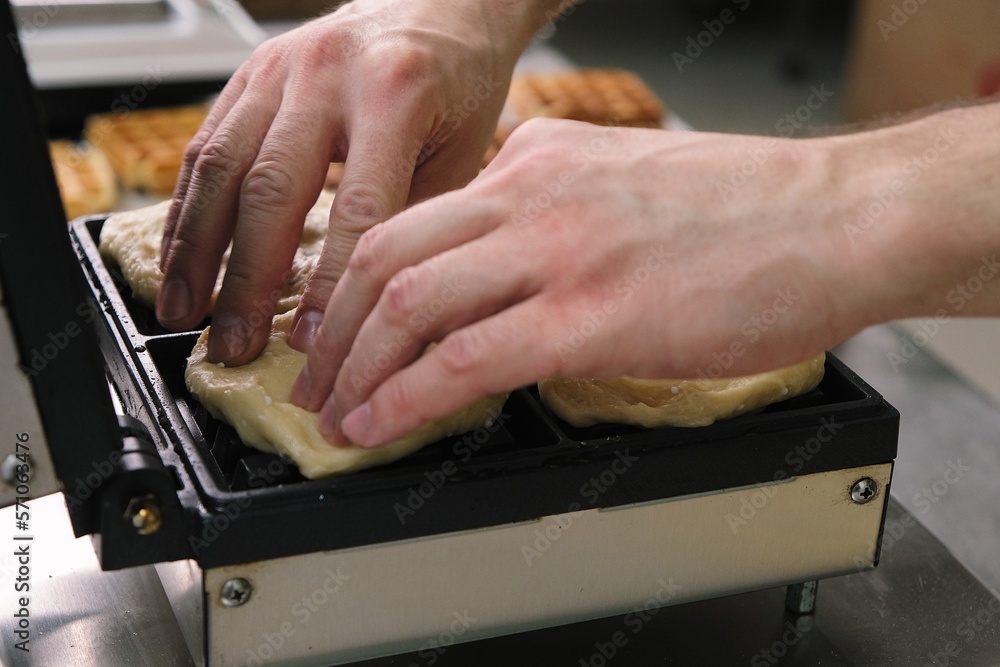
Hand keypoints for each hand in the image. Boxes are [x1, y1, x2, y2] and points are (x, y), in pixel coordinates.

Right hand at [156, 0, 549, 364]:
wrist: (442, 2)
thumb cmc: (460, 81)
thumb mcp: (465, 153)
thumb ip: (421, 223)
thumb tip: (388, 311)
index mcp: (397, 93)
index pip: (358, 209)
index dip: (332, 286)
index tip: (316, 344)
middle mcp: (329, 72)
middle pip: (271, 190)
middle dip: (246, 280)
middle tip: (234, 344)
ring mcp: (280, 67)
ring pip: (220, 167)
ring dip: (196, 252)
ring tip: (187, 314)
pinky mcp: (251, 72)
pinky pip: (206, 146)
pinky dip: (187, 208)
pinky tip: (181, 256)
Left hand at [290, 119, 882, 447]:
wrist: (843, 217)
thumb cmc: (754, 210)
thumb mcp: (629, 178)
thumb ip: (555, 206)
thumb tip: (506, 254)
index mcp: (539, 160)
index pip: (412, 217)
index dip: (356, 279)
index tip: (338, 322)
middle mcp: (533, 193)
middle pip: (383, 253)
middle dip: (330, 325)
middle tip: (311, 372)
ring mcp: (560, 251)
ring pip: (408, 302)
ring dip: (356, 366)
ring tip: (335, 410)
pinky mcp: (592, 315)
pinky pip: (465, 359)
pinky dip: (406, 397)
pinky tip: (381, 425)